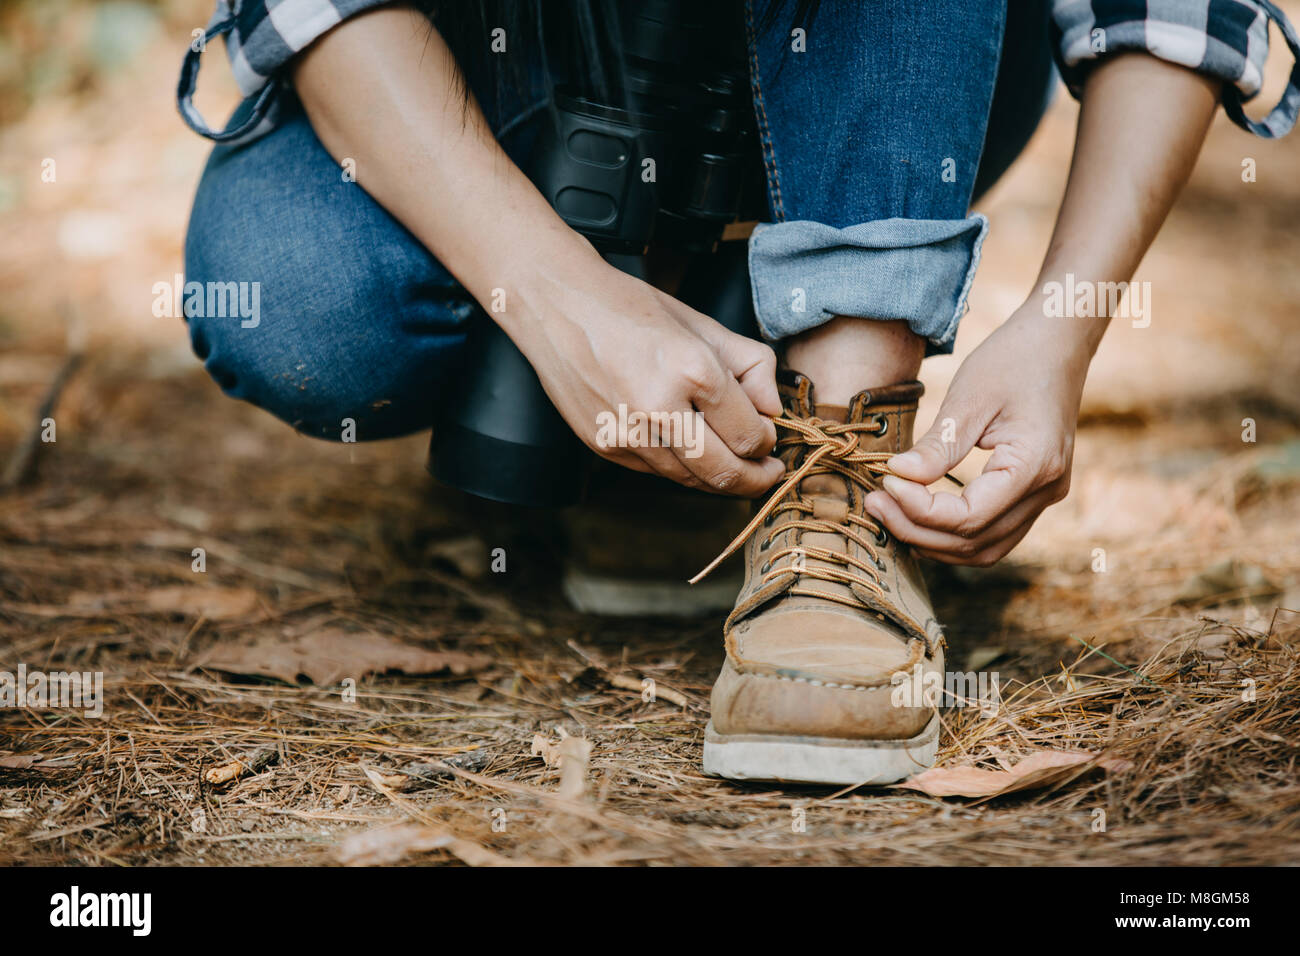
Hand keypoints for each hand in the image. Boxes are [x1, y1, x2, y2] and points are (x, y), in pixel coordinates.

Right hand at [509, 242, 785, 495]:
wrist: (557, 305)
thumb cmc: (630, 308)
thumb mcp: (702, 325)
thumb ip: (750, 365)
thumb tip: (773, 409)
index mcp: (692, 370)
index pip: (749, 434)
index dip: (767, 441)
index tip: (770, 436)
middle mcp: (658, 408)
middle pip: (724, 472)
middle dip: (755, 478)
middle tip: (768, 472)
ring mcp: (627, 433)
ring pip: (690, 480)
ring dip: (719, 478)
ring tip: (734, 464)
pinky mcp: (606, 447)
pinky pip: (658, 472)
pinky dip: (682, 467)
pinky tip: (689, 449)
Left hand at [864, 307, 1088, 564]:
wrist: (1058, 341)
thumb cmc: (1014, 359)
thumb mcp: (969, 397)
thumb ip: (937, 446)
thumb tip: (897, 477)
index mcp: (1034, 467)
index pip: (968, 517)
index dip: (918, 510)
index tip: (885, 481)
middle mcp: (1046, 491)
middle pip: (974, 543)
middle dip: (917, 531)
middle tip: (874, 502)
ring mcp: (1045, 496)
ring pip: (984, 549)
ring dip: (933, 540)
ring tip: (888, 511)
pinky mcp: (1034, 493)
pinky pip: (991, 532)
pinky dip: (953, 533)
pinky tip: (917, 513)